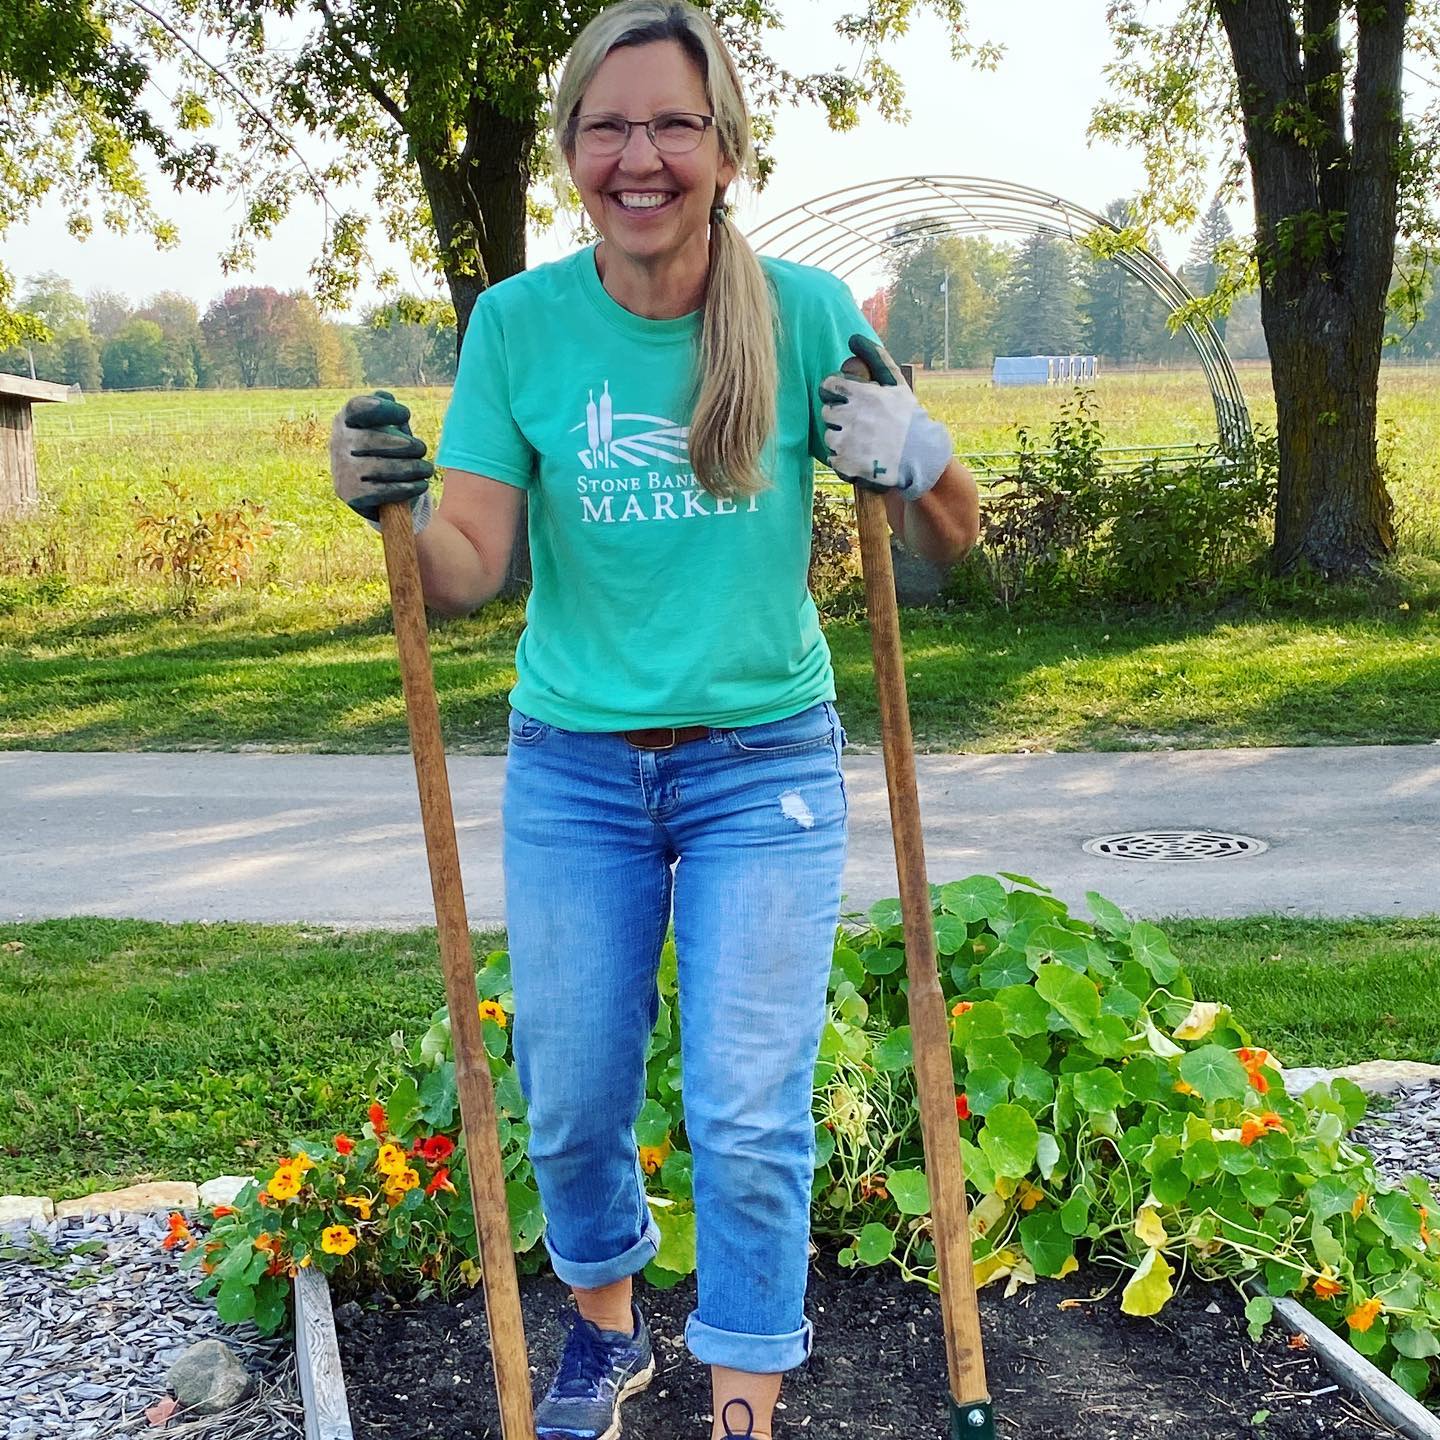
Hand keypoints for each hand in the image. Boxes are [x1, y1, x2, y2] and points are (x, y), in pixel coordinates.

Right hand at [330, 391, 434, 530]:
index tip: (406, 415)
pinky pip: (381, 491)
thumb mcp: (386, 427)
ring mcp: (342, 469)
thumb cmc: (384, 450)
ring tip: (426, 469)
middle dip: (404, 445)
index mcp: (345, 420)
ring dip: (410, 468)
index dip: (383, 409)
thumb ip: (387, 411)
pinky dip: (405, 488)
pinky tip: (420, 485)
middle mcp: (338, 442)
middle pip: (371, 440)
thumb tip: (386, 396)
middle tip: (422, 448)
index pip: (357, 408)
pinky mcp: (351, 493)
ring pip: (379, 467)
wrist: (373, 491)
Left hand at [819, 335, 951, 498]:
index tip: (849, 400)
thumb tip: (853, 337)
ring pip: (829, 436)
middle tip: (863, 424)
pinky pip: (834, 459)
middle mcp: (850, 416)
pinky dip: (845, 460)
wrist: (921, 457)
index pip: (828, 385)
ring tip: (865, 442)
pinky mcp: (845, 465)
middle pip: (827, 412)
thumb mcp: (895, 383)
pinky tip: (863, 457)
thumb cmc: (908, 417)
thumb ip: (875, 358)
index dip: (837, 393)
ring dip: (842, 439)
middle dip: (841, 417)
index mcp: (860, 393)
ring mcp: (846, 442)